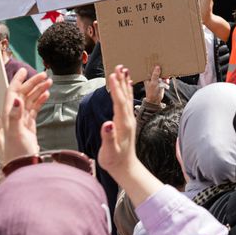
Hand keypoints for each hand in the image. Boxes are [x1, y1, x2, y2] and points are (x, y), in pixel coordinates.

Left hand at [0, 69, 50, 165]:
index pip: (11, 94)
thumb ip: (14, 117)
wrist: (22, 170)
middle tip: (44, 75)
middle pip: (22, 95)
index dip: (16, 81)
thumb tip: (16, 101)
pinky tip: (45, 95)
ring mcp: (21, 122)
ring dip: (38, 91)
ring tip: (48, 82)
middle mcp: (12, 117)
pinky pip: (34, 110)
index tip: (23, 71)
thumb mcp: (14, 135)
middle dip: (32, 84)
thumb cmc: (15, 155)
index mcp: (7, 116)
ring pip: (29, 101)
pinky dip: (39, 101)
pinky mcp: (28, 127)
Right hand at [99, 65, 163, 207]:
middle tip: (119, 66)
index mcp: (123, 124)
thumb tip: (107, 123)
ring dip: (124, 84)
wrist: (125, 168)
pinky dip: (125, 92)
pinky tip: (125, 86)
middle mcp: (128, 119)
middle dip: (121, 82)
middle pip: (125, 96)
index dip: (116, 89)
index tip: (112, 75)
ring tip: (123, 70)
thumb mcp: (109, 151)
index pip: (119, 102)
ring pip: (127, 98)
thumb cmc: (114, 160)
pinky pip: (126, 103)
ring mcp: (128, 120)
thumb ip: (108, 137)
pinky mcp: (127, 122)